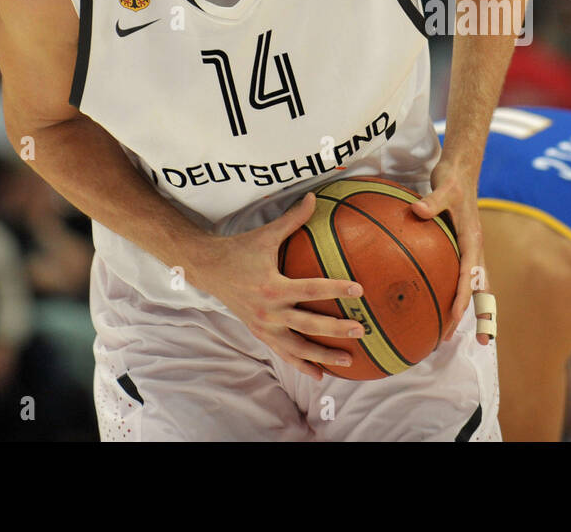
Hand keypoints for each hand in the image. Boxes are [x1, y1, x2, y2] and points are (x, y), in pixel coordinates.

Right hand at [188, 192, 365, 380]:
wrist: (208, 270)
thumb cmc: (240, 249)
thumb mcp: (266, 234)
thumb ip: (293, 219)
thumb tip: (315, 196)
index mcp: (273, 287)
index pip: (311, 290)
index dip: (335, 290)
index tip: (359, 290)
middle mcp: (269, 311)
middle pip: (308, 325)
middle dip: (336, 331)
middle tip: (362, 330)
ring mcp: (264, 326)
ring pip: (298, 347)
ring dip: (324, 356)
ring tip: (350, 360)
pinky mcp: (260, 333)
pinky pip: (284, 353)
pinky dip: (302, 364)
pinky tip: (320, 374)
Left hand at [411, 164, 489, 343]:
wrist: (461, 171)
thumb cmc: (453, 179)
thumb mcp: (443, 187)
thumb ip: (433, 201)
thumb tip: (419, 210)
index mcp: (473, 240)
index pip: (469, 277)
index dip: (464, 299)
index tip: (456, 319)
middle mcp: (475, 250)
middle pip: (482, 289)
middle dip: (483, 316)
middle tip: (483, 344)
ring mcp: (469, 250)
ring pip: (474, 286)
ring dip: (471, 309)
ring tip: (458, 333)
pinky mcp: (461, 248)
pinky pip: (461, 276)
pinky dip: (456, 293)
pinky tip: (437, 304)